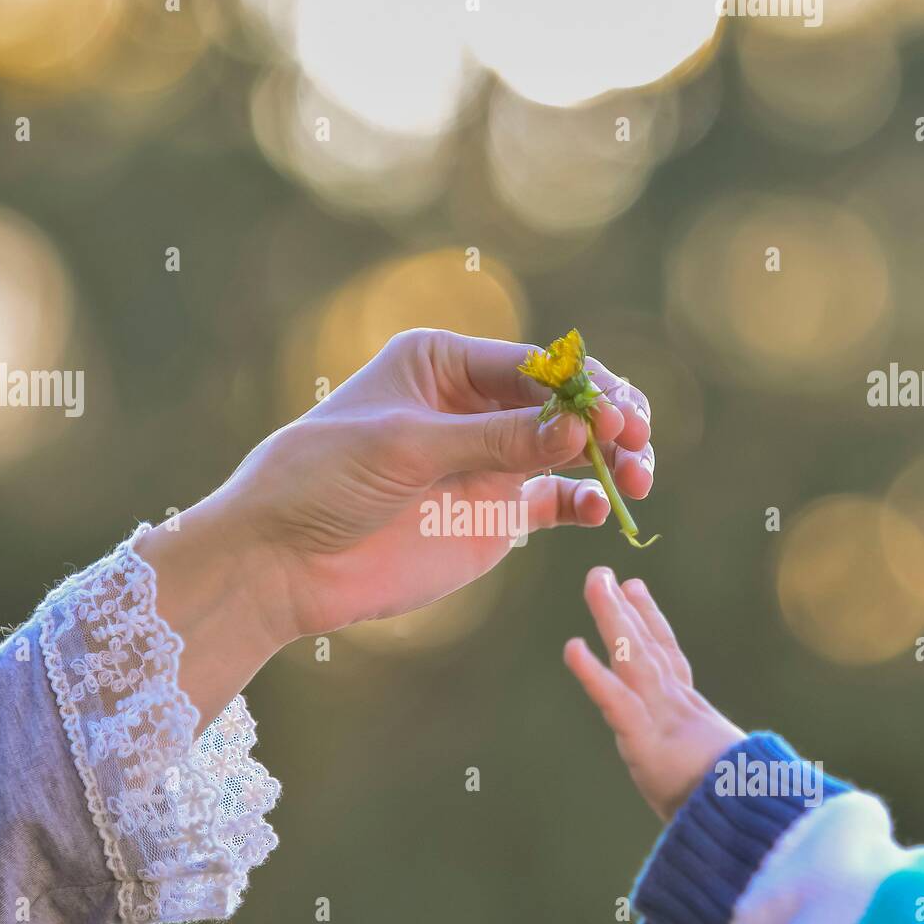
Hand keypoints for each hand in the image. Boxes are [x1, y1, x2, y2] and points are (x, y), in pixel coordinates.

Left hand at [212, 328, 653, 638]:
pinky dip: (585, 503)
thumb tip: (583, 430)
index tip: (615, 415)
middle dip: (608, 418)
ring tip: (638, 480)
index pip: (533, 364)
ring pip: (571, 450)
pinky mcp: (494, 513)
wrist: (284, 559)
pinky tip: (601, 511)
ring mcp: (488, 461)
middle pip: (563, 403)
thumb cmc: (326, 477)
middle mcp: (474, 406)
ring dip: (611, 459)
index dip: (581, 388)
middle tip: (639, 441)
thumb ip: (496, 438)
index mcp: (445, 364)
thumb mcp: (407, 445)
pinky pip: (556, 501)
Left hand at [564, 568, 744, 822]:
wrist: (757, 835)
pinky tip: (571, 647)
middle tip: (604, 572)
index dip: (652, 624)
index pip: (670, 660)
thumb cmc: (744, 819)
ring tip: (595, 581)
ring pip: (634, 659)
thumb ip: (721, 773)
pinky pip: (617, 702)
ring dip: (612, 618)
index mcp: (693, 721)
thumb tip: (746, 780)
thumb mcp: (724, 788)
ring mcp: (664, 723)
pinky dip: (592, 674)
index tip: (636, 591)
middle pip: (648, 647)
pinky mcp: (649, 745)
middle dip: (625, 609)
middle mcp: (677, 712)